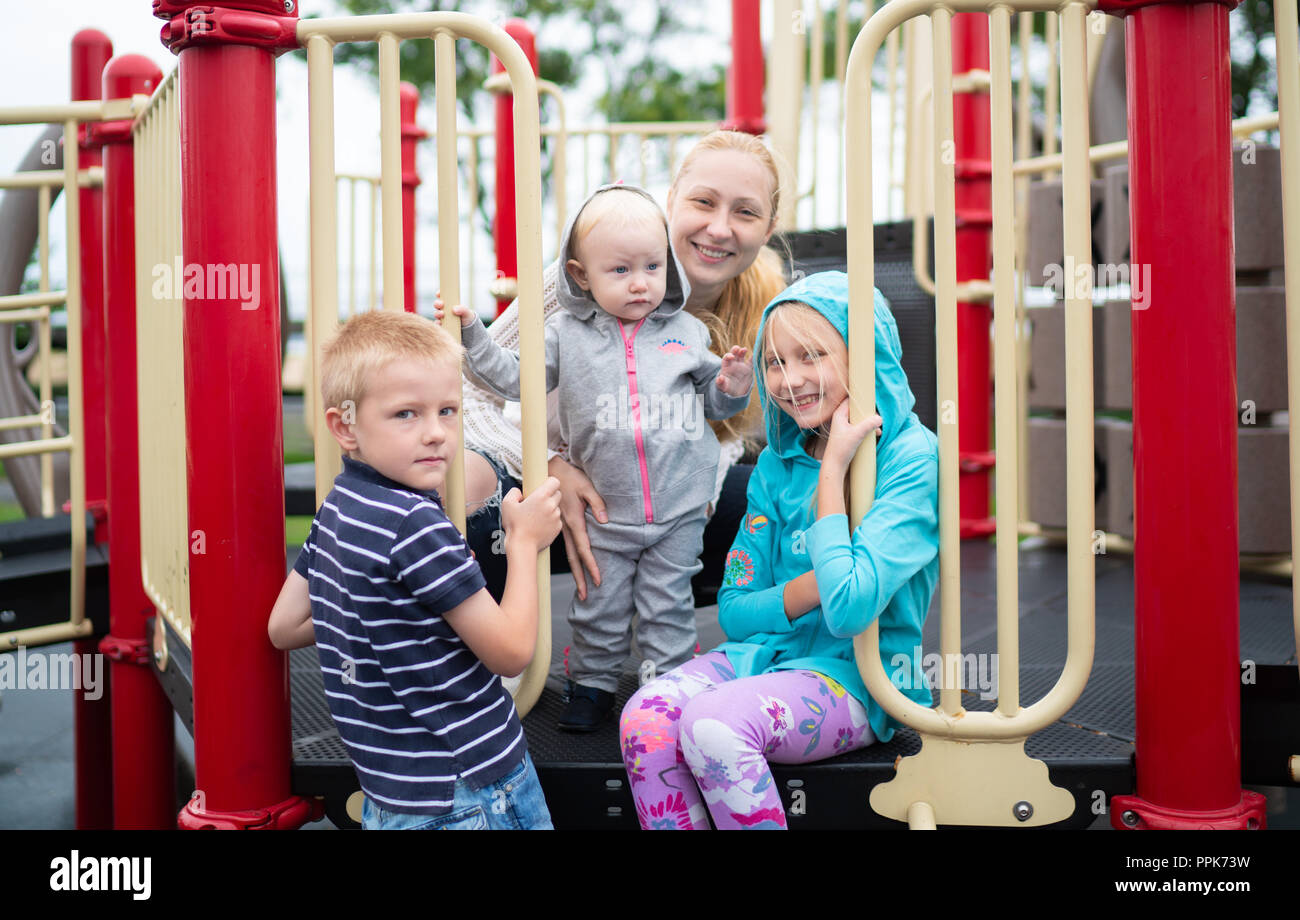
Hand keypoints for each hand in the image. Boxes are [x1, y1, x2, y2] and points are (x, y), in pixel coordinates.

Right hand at [433, 296, 473, 325]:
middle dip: (437, 303)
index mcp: (449, 303)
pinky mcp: (441, 325)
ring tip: (442, 314)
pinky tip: (440, 323)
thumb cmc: (467, 317)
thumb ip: (463, 309)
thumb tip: (454, 309)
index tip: (438, 294)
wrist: (468, 328)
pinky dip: (437, 323)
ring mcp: (442, 317)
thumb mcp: (467, 312)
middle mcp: (444, 309)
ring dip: (437, 313)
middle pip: (437, 304)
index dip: (439, 293)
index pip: (442, 296)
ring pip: (436, 313)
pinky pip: (437, 324)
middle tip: (441, 304)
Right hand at [499, 476, 561, 552]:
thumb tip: (520, 492)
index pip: (554, 481)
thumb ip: (514, 492)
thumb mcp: (507, 504)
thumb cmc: (514, 525)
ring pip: (556, 507)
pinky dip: (551, 520)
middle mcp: (551, 505)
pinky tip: (539, 525)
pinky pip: (556, 520)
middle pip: (557, 494)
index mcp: (541, 496)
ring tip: (536, 517)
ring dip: (550, 509)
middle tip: (538, 503)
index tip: (544, 486)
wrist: (522, 546)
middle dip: (549, 496)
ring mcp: (556, 517)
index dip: (549, 482)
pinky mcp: (558, 528)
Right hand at [548, 456, 606, 600]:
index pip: (584, 549)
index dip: (591, 565)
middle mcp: (566, 528)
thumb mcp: (587, 486)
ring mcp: (561, 528)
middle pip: (574, 558)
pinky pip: (567, 546)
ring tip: (582, 587)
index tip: (598, 580)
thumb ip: (597, 503)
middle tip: (585, 595)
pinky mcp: (560, 525)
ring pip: (569, 554)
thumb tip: (605, 520)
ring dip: (575, 571)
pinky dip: (572, 559)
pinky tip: (576, 566)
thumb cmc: (571, 477)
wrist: (550, 472)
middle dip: (580, 577)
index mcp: (573, 521)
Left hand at [716, 346, 752, 396]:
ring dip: (742, 351)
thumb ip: (720, 383)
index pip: (726, 358)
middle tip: (737, 348)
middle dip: (735, 350)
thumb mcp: (722, 387)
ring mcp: (741, 366)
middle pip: (733, 354)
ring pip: (741, 356)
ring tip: (744, 349)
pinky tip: (755, 355)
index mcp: (726, 367)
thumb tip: (720, 378)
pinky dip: (753, 358)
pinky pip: (751, 362)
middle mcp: (733, 364)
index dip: (728, 356)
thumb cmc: (727, 389)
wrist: (736, 394)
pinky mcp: (748, 369)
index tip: (732, 357)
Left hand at [822, 399, 881, 470]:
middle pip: (857, 409)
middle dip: (868, 413)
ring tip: (877, 430)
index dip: (861, 399)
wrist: (835, 465)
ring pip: (860, 419)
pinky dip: (867, 429)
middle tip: (876, 418)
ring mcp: (844, 427)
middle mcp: (841, 419)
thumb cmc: (841, 449)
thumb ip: (868, 425)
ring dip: (869, 423)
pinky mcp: (848, 434)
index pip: (850, 400)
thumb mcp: (857, 434)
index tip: (871, 401)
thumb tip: (880, 418)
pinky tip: (875, 434)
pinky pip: (860, 427)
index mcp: (839, 414)